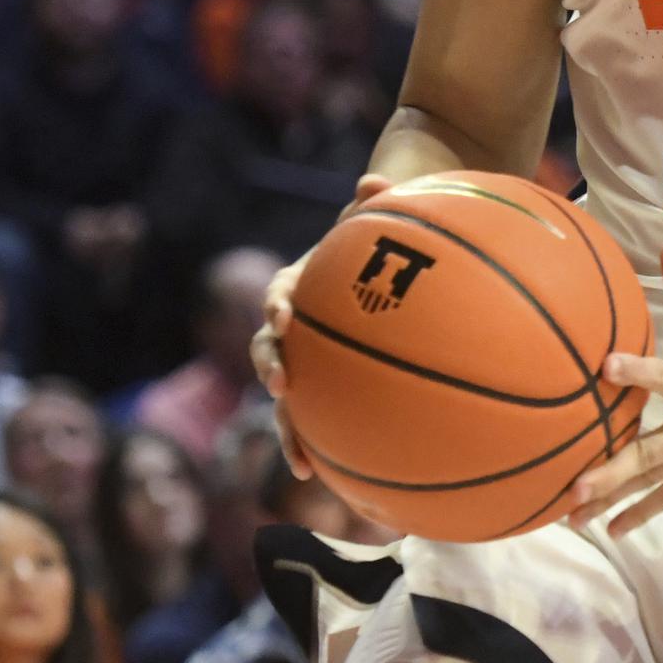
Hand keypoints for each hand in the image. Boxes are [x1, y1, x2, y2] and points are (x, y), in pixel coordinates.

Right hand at [259, 172, 396, 476]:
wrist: (392, 258)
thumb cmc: (386, 237)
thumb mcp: (383, 218)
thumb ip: (377, 202)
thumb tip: (375, 176)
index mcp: (302, 286)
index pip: (279, 295)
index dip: (276, 307)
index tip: (284, 318)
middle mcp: (298, 327)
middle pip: (270, 353)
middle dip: (272, 371)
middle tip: (285, 386)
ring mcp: (312, 360)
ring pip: (292, 400)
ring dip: (292, 430)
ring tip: (305, 461)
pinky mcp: (332, 387)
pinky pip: (329, 422)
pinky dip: (335, 450)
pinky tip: (356, 486)